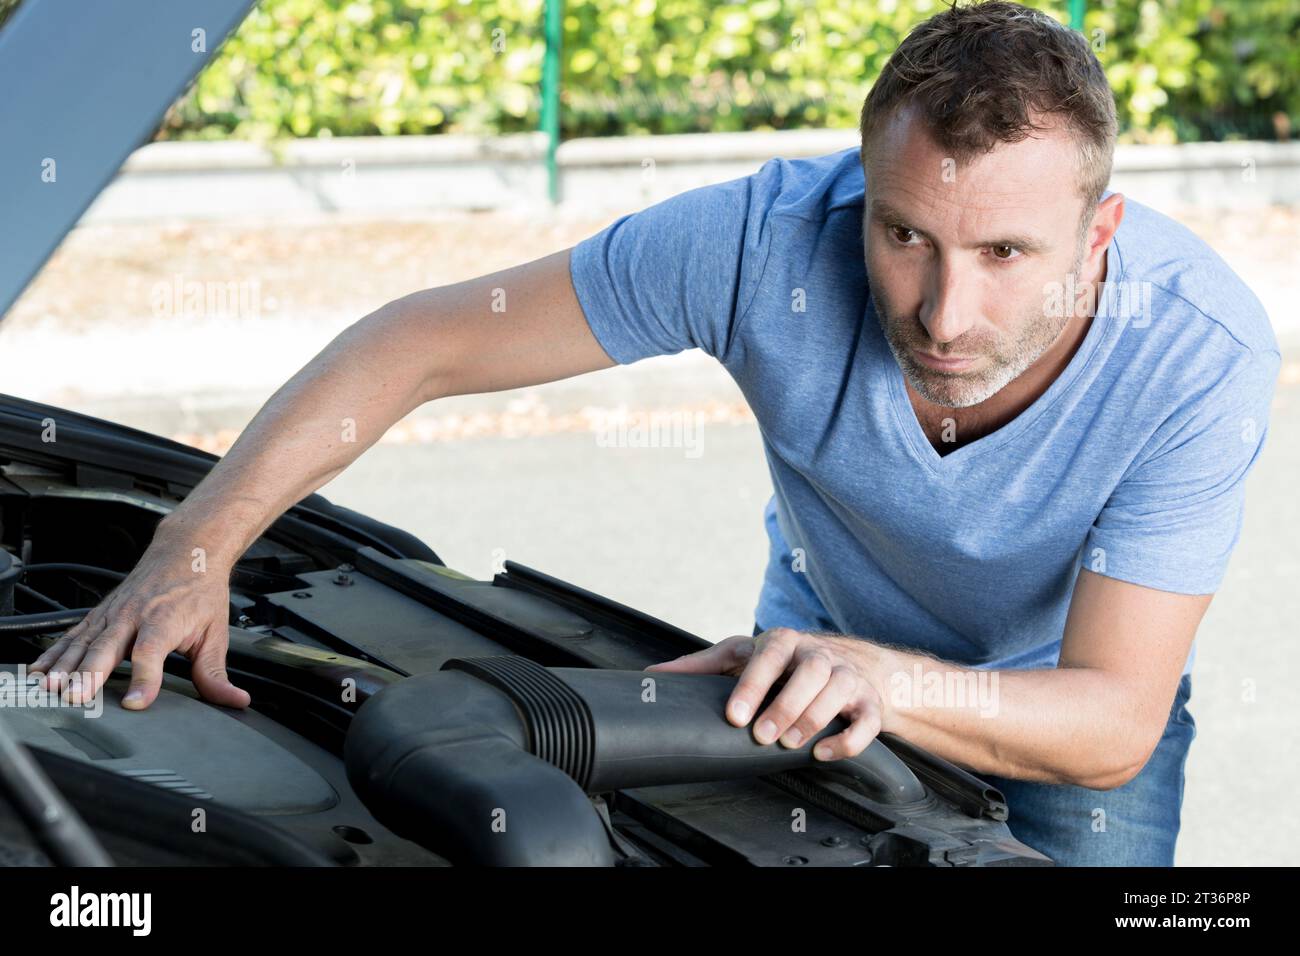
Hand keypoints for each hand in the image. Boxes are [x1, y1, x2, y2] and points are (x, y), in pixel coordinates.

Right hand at [28, 540, 249, 710]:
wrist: (186, 552)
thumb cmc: (200, 591)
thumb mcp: (216, 633)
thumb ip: (216, 672)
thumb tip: (235, 700)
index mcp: (164, 620)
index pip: (151, 652)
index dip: (144, 678)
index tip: (134, 702)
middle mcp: (134, 615)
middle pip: (108, 647)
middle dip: (90, 673)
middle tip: (77, 697)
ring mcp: (113, 613)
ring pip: (84, 641)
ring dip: (65, 665)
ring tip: (51, 687)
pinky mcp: (100, 613)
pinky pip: (73, 635)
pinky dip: (54, 653)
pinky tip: (40, 671)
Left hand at [646, 626, 885, 760]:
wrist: (852, 664)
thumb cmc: (785, 663)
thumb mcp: (743, 657)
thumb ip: (702, 666)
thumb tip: (652, 677)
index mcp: (784, 642)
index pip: (769, 656)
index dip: (752, 685)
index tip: (735, 716)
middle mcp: (818, 655)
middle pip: (809, 671)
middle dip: (786, 704)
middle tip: (762, 736)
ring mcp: (847, 678)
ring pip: (839, 691)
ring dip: (814, 719)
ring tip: (790, 745)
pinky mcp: (869, 704)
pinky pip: (866, 720)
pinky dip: (848, 738)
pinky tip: (823, 753)